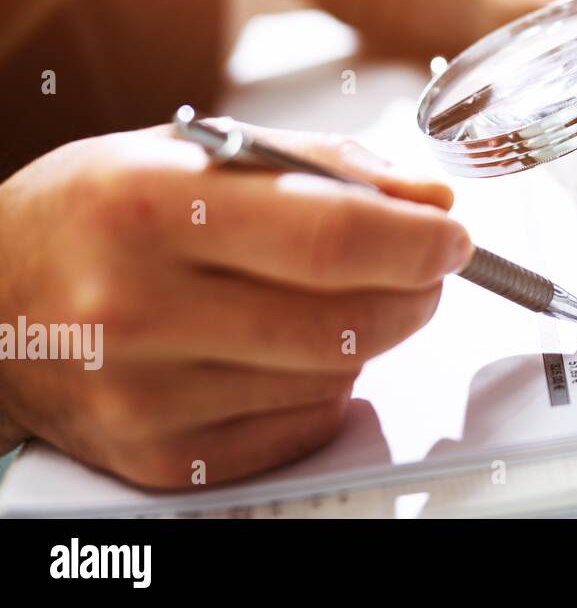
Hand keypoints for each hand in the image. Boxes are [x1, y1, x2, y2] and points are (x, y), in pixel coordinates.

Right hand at [0, 125, 468, 487]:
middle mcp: (139, 308)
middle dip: (416, 289)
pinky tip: (289, 348)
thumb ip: (324, 165)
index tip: (452, 235)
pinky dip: (326, 383)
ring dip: (373, 333)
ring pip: (336, 375)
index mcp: (147, 205)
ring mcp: (147, 396)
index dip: (418, 240)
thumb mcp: (193, 150)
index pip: (331, 235)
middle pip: (348, 319)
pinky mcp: (162, 458)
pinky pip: (301, 425)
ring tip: (340, 296)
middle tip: (424, 266)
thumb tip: (429, 204)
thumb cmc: (93, 214)